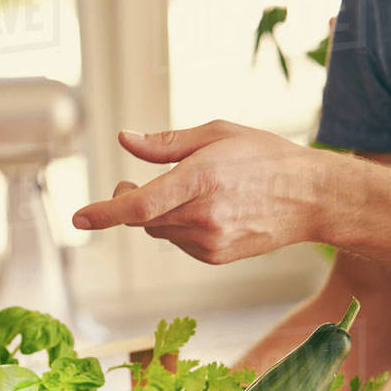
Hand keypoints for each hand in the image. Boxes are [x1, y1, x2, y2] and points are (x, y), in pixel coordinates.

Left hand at [72, 120, 343, 263]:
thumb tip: (124, 138)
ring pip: (159, 231)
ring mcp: (210, 241)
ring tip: (189, 191)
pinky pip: (178, 242)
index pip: (139, 207)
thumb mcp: (216, 134)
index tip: (78, 218)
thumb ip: (165, 143)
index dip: (104, 213)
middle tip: (130, 184)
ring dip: (157, 214)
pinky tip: (207, 211)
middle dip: (128, 202)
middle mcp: (203, 215)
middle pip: (142, 219)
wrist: (312, 197)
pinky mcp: (215, 257)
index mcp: (201, 179)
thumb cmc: (264, 156)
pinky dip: (179, 227)